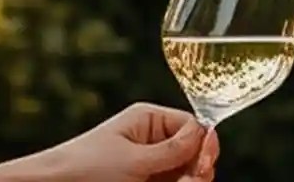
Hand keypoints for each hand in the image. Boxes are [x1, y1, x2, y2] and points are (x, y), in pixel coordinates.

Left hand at [49, 103, 218, 181]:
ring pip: (185, 173)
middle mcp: (153, 140)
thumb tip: (206, 135)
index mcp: (150, 120)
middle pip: (194, 152)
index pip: (193, 127)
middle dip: (197, 168)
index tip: (204, 164)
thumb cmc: (86, 168)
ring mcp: (150, 164)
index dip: (205, 144)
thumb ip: (173, 150)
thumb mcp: (134, 159)